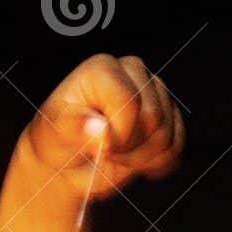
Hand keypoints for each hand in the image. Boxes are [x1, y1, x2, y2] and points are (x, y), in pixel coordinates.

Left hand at [23, 52, 184, 201]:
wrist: (70, 158)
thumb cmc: (59, 139)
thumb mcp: (55, 133)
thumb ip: (74, 127)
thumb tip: (99, 129)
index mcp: (103, 68)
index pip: (129, 104)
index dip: (117, 136)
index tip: (96, 147)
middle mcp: (134, 72)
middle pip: (153, 118)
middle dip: (128, 149)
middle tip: (104, 155)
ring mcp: (155, 91)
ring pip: (167, 134)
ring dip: (140, 159)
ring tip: (116, 157)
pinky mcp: (169, 112)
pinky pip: (176, 145)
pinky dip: (156, 163)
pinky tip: (134, 162)